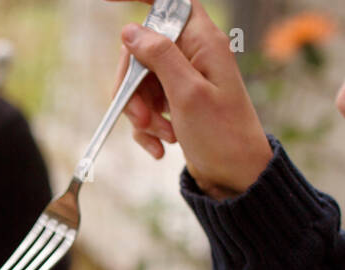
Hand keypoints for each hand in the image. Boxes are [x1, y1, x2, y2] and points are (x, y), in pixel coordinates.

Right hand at [106, 0, 271, 198]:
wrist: (236, 176)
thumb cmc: (222, 135)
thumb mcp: (188, 94)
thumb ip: (160, 56)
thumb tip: (130, 30)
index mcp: (203, 41)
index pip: (169, 4)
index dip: (142, 3)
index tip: (108, 1)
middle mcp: (193, 54)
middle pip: (143, 51)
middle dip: (133, 87)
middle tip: (141, 117)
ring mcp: (183, 79)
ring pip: (141, 82)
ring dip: (141, 113)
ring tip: (161, 136)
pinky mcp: (176, 102)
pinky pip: (146, 105)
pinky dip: (146, 127)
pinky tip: (159, 146)